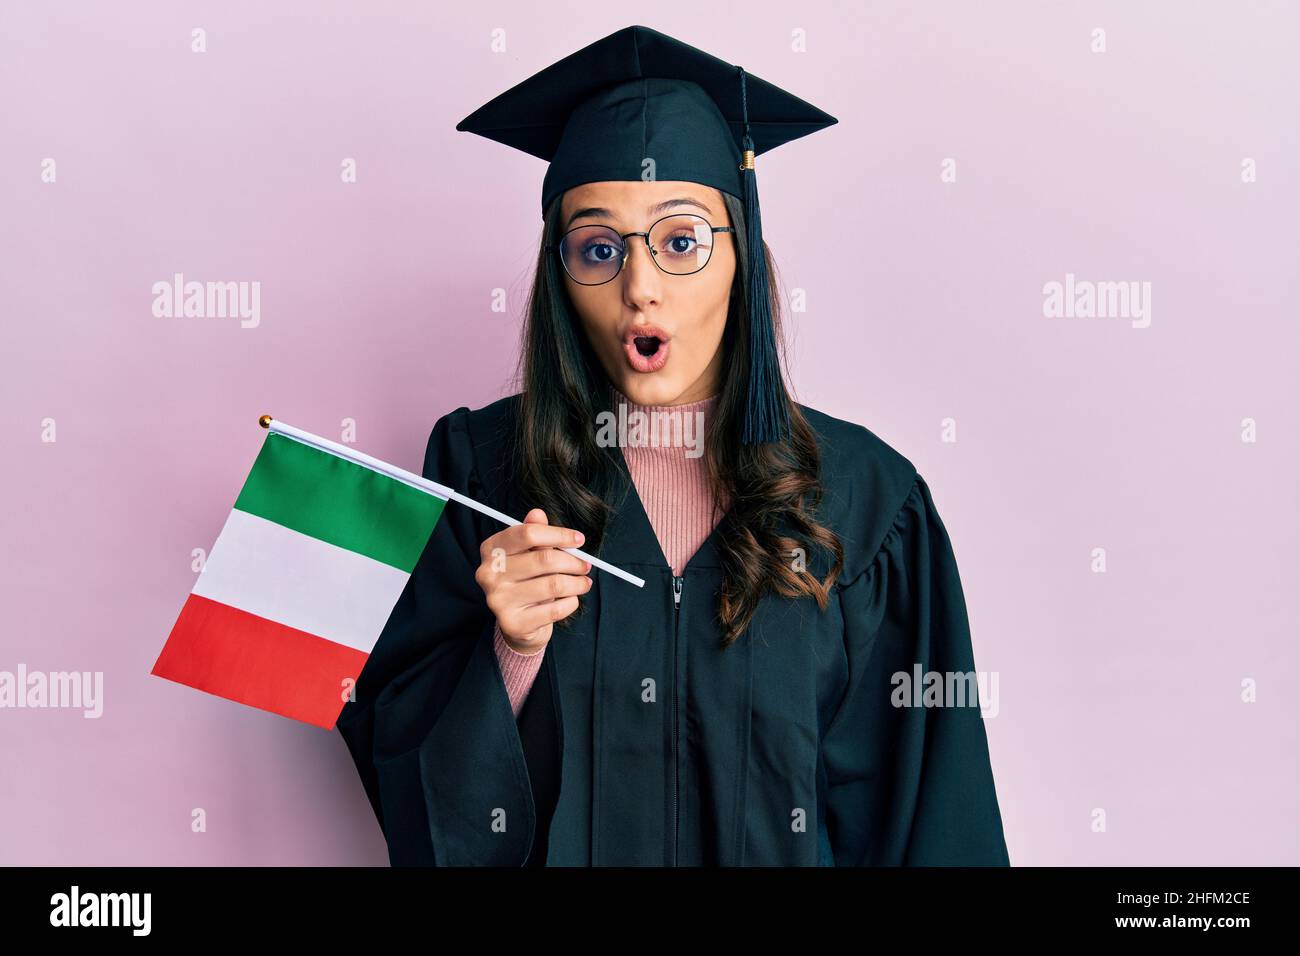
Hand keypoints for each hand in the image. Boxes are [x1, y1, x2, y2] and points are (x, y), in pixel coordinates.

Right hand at [475, 508, 592, 654]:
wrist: (517, 622)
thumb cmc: (525, 580)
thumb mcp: (528, 554)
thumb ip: (534, 533)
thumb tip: (538, 514)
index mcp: (491, 549)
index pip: (528, 533)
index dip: (559, 534)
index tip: (579, 540)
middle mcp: (488, 573)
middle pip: (544, 559)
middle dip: (573, 561)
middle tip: (586, 565)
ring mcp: (498, 600)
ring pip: (553, 585)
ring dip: (577, 583)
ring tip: (584, 583)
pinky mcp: (512, 623)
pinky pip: (555, 609)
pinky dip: (571, 602)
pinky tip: (571, 599)